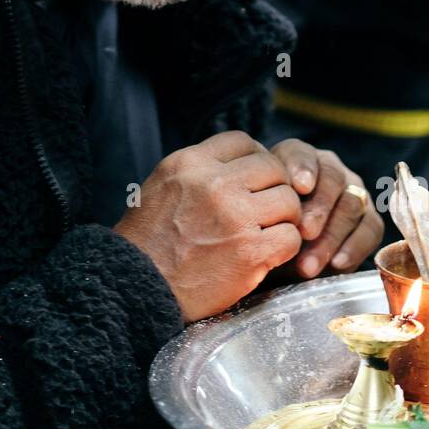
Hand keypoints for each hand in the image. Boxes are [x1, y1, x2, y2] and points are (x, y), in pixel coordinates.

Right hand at [114, 130, 301, 322]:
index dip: (256, 158)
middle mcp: (214, 184)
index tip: (255, 179)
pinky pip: (291, 237)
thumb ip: (199, 171)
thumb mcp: (163, 186)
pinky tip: (267, 254)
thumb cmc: (148, 241)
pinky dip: (285, 247)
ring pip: (289, 200)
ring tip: (266, 233)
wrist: (138, 287)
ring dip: (284, 218)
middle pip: (273, 167)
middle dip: (275, 187)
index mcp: (190, 164)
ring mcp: (235, 217)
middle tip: (267, 209)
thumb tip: (237, 163)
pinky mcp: (250, 252)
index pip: (243, 141)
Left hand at [271, 139, 382, 277]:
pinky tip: (336, 263)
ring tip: (309, 264)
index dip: (302, 168)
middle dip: (319, 207)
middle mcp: (328, 170)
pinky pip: (370, 229)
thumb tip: (276, 218)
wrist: (279, 257)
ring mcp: (352, 192)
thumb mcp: (256, 219)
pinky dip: (354, 247)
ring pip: (351, 205)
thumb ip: (264, 209)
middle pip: (332, 178)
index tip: (299, 187)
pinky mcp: (369, 219)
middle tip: (303, 232)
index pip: (301, 154)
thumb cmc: (262, 232)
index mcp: (296, 160)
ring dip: (330, 236)